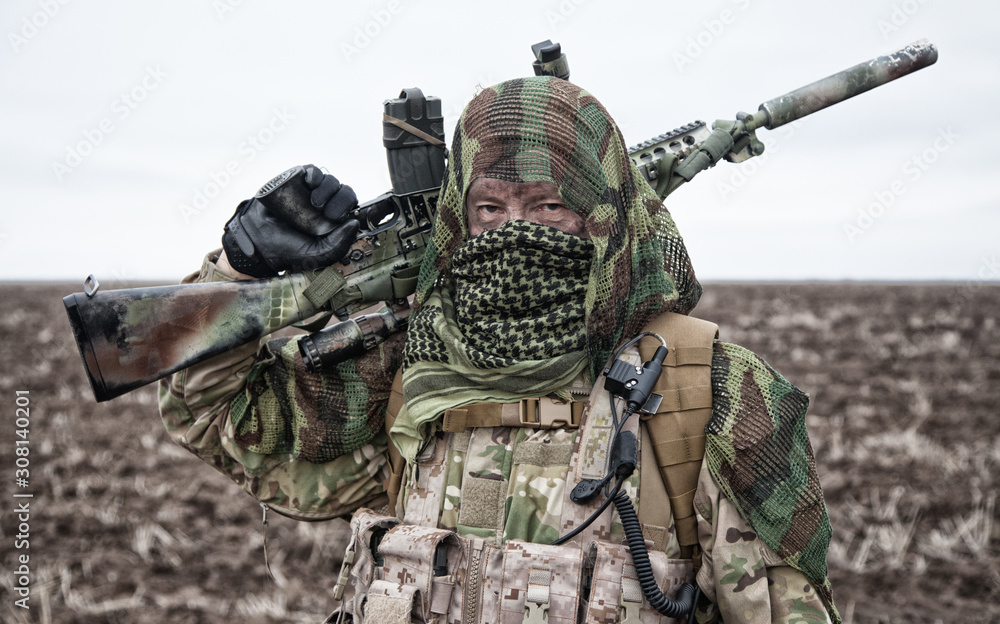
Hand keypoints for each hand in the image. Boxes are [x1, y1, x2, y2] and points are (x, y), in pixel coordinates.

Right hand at [221, 165, 360, 276]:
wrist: (257, 238)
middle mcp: (326, 205)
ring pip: (332, 181)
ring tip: (315, 202)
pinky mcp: (298, 180)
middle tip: (327, 212)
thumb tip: (354, 223)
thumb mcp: (316, 255)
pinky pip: (314, 171)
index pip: (352, 209)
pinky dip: (316, 175)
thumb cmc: (287, 248)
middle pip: (345, 192)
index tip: (337, 218)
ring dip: (328, 189)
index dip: (349, 210)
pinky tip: (310, 183)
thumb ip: (338, 245)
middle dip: (341, 200)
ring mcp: (312, 192)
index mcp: (334, 222)